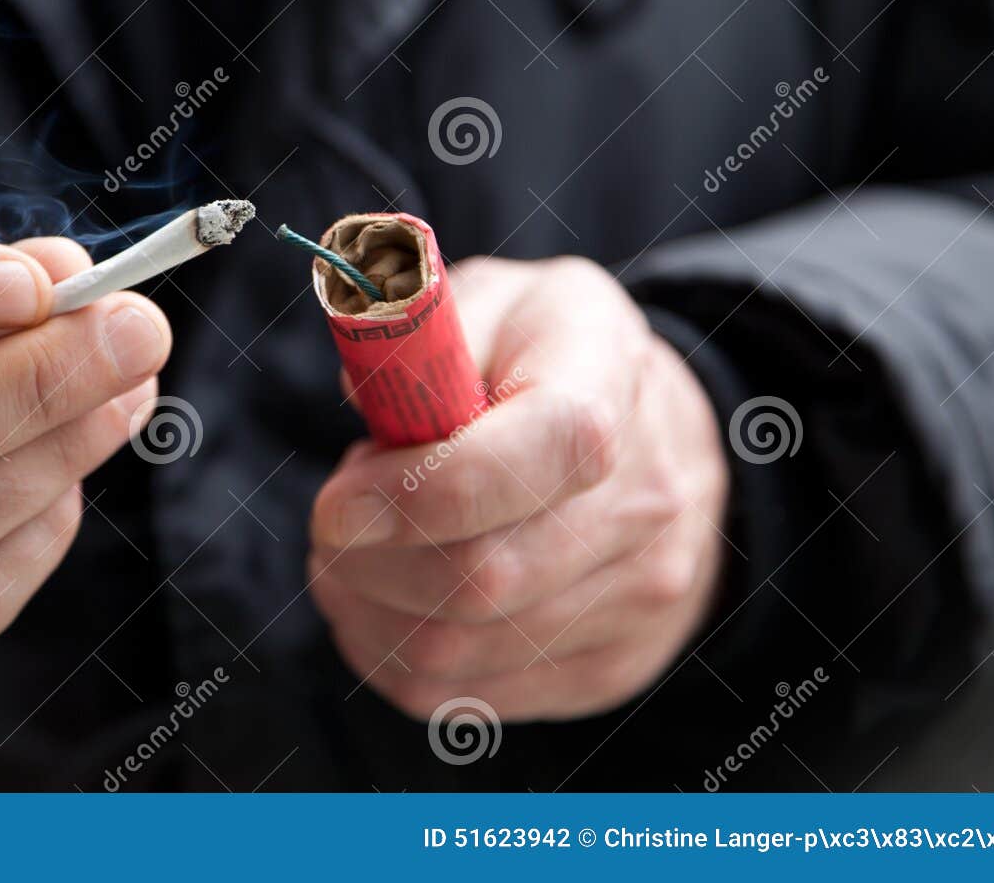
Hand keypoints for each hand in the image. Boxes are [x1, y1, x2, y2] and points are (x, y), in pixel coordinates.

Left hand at [308, 256, 728, 721]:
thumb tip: (368, 402)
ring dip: (365, 610)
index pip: (521, 463)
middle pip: (480, 578)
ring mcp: (636, 596)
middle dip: (366, 560)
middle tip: (333, 523)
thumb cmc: (548, 357)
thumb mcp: (492, 298)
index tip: (337, 500)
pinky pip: (463, 694)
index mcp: (604, 383)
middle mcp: (642, 500)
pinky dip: (390, 656)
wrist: (661, 435)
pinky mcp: (607, 665)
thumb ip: (421, 334)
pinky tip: (378, 602)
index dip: (409, 496)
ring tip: (348, 556)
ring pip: (456, 651)